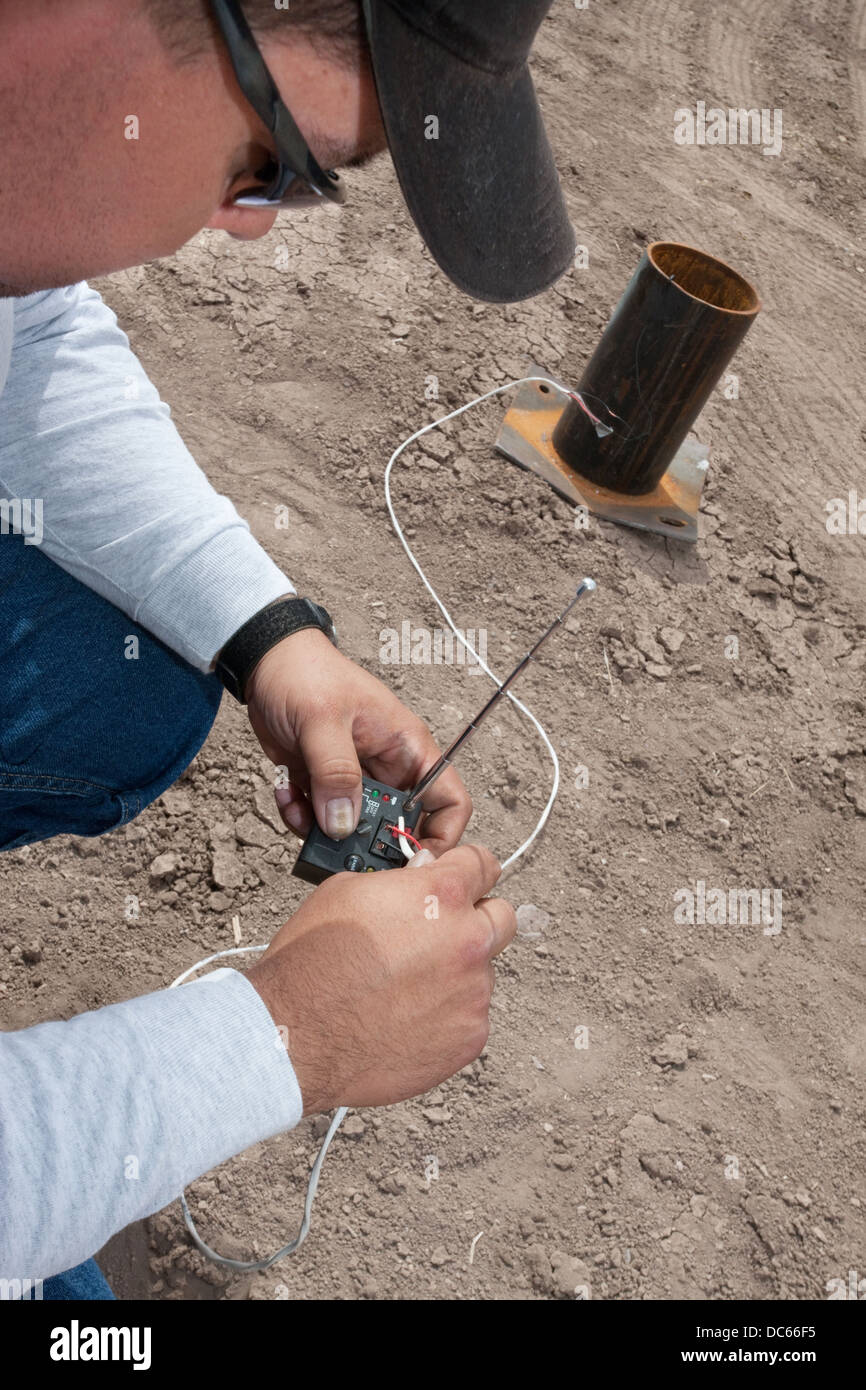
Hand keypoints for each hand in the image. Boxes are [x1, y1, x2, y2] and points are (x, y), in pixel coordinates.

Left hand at [245, 628, 470, 854]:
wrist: (266, 663)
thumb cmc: (307, 674)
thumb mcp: (323, 719)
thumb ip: (336, 773)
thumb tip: (343, 824)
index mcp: (406, 748)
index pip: (449, 800)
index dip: (442, 836)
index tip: (415, 861)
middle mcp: (386, 769)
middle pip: (397, 826)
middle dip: (369, 843)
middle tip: (340, 847)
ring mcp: (354, 780)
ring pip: (353, 829)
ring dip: (324, 830)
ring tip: (300, 805)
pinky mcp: (323, 786)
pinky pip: (320, 820)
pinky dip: (301, 816)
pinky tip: (285, 789)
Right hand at [247, 844, 514, 1112]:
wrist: (295, 1036)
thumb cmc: (312, 965)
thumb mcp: (348, 891)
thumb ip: (403, 882)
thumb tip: (424, 875)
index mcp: (440, 896)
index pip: (484, 864)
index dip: (469, 869)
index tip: (463, 879)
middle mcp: (467, 941)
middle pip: (502, 916)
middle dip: (475, 919)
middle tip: (441, 933)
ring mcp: (473, 993)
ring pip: (482, 971)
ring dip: (456, 972)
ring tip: (405, 987)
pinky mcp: (469, 1037)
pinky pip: (470, 1015)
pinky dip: (447, 1015)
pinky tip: (406, 1017)